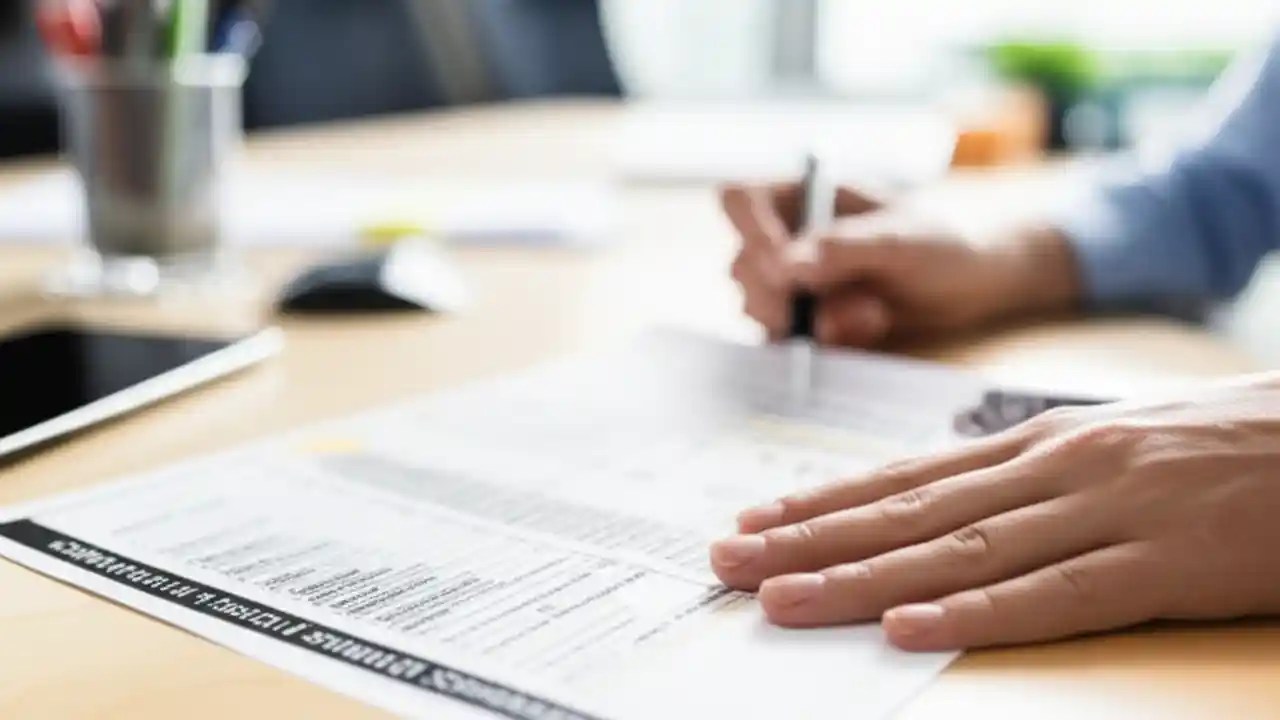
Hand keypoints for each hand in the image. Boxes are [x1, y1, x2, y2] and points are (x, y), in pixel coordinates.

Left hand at [709, 376, 1279, 649]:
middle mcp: (1054, 468)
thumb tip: (956, 501)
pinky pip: (1057, 595)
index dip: (825, 500)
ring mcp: (1106, 512)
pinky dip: (977, 614)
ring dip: (860, 578)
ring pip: (957, 551)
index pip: (907, 475)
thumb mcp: (1116, 443)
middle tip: (726, 558)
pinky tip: (911, 629)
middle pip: (908, 511)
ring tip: (779, 597)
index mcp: (1041, 442)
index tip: (755, 517)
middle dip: (809, 538)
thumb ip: (1035, 473)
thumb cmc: (1229, 445)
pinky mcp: (1164, 564)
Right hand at [722, 183, 1081, 346]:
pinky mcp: (802, 320)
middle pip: (742, 265)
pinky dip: (821, 343)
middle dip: (782, 297)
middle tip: (826, 315)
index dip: (750, 232)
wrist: (969, 287)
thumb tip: (787, 266)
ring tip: (872, 315)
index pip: (740, 199)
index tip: (784, 270)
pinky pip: (783, 339)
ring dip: (810, 322)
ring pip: (758, 308)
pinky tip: (867, 328)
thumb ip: (845, 248)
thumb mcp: (902, 239)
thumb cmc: (941, 244)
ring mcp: (790, 280)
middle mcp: (785, 235)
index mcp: (802, 195)